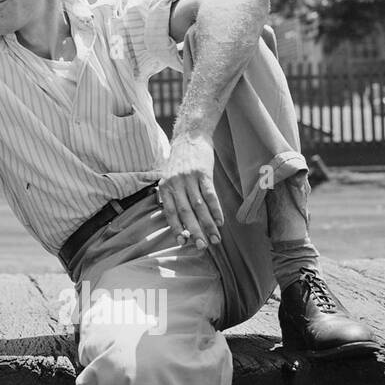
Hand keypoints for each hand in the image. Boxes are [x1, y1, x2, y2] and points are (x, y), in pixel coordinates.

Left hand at [158, 133, 223, 249]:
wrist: (190, 137)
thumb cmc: (179, 162)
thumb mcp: (169, 178)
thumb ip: (172, 197)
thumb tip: (180, 223)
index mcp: (164, 187)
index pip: (169, 212)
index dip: (176, 228)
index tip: (183, 242)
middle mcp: (175, 184)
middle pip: (185, 212)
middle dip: (194, 231)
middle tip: (202, 247)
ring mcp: (189, 178)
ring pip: (199, 206)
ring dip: (208, 224)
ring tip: (215, 239)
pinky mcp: (203, 173)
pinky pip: (210, 195)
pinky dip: (216, 209)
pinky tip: (221, 221)